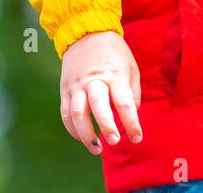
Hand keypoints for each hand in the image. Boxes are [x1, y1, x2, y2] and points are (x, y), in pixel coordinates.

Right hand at [60, 31, 142, 154]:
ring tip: (97, 149)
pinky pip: (66, 114)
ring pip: (78, 113)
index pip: (124, 103)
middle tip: (114, 142)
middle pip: (98, 106)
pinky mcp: (65, 90)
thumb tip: (130, 116)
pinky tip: (83, 139)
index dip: (131, 123)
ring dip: (86, 134)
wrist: (85, 32)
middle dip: (106, 126)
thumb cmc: (114, 54)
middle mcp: (94, 81)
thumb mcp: (130, 68)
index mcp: (114, 75)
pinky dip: (73, 130)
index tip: (137, 138)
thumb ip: (132, 94)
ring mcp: (77, 86)